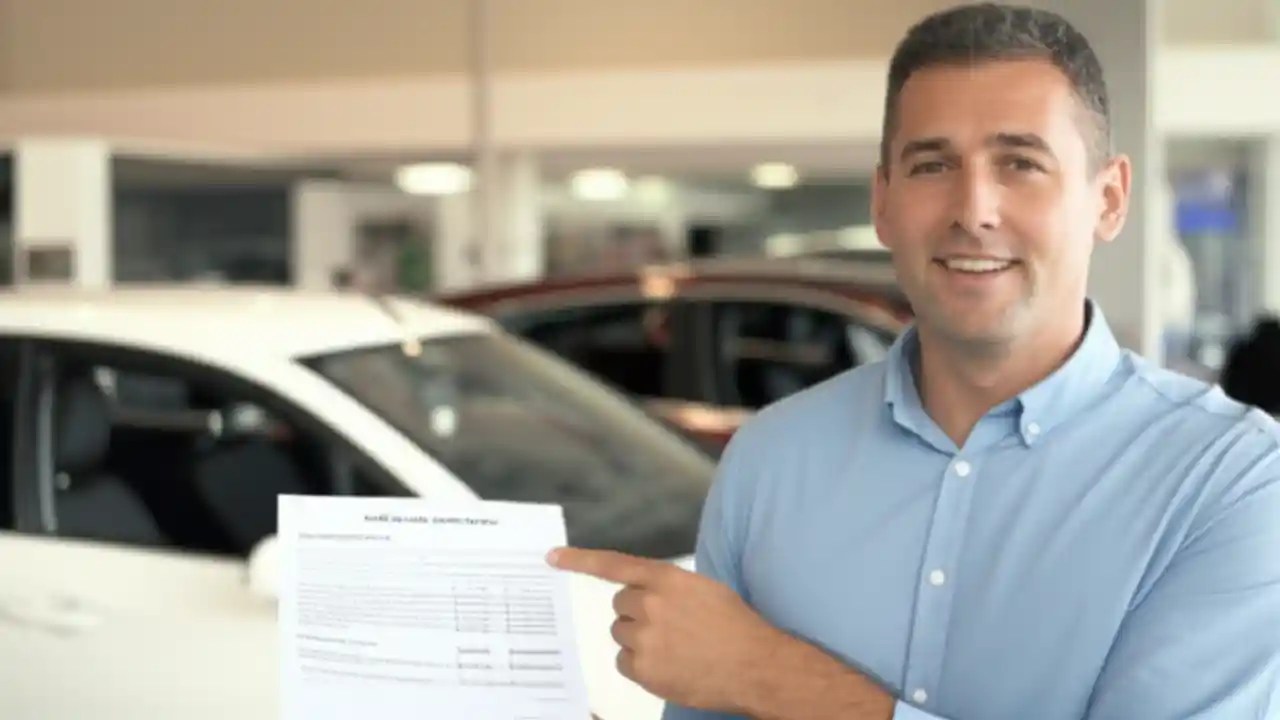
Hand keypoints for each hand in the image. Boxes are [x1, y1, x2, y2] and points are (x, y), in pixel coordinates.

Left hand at [548, 547, 782, 712]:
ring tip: (675, 647)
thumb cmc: (735, 626)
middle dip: (637, 614)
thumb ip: (668, 586)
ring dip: (639, 639)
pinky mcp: (643, 669)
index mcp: (665, 579)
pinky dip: (641, 665)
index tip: (552, 557)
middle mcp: (650, 604)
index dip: (579, 560)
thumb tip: (645, 591)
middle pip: (619, 606)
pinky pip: (625, 662)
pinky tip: (670, 665)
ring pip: (621, 634)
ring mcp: (644, 638)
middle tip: (668, 626)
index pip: (613, 564)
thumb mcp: (703, 588)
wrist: (755, 665)